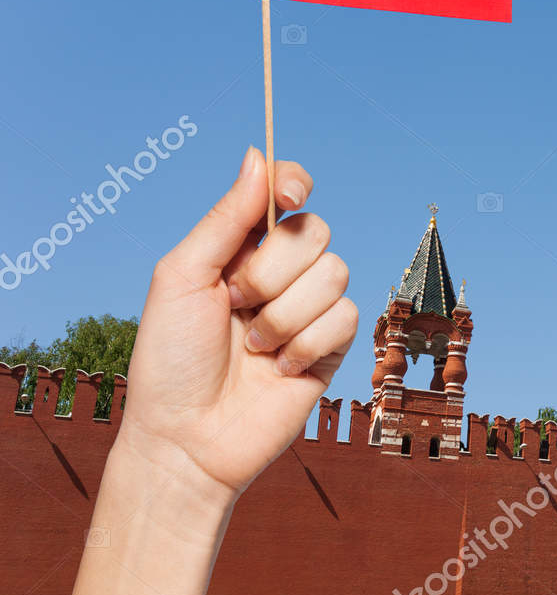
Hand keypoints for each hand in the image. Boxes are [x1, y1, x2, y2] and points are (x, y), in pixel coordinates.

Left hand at [118, 147, 358, 504]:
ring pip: (335, 274)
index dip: (293, 183)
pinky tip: (279, 368)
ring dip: (285, 314)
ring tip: (253, 347)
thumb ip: (226, 219)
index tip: (290, 193)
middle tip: (235, 302)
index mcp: (239, 248)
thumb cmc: (170, 360)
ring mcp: (308, 310)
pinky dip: (307, 343)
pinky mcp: (333, 348)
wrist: (189, 437)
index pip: (284, 192)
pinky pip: (348, 317)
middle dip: (272, 269)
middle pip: (315, 232)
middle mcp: (279, 274)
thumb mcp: (183, 277)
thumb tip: (258, 156)